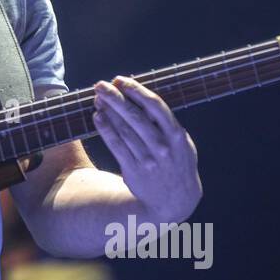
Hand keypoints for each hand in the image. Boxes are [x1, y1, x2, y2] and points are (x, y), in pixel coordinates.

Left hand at [92, 76, 201, 221]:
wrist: (176, 200)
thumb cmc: (176, 162)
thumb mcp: (182, 143)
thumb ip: (166, 123)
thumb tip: (140, 96)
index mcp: (177, 135)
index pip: (156, 106)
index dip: (136, 90)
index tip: (120, 80)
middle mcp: (163, 146)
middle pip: (135, 116)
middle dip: (115, 97)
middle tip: (100, 84)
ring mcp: (148, 160)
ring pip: (124, 130)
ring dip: (108, 111)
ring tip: (97, 98)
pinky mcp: (134, 171)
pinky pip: (116, 146)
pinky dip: (105, 130)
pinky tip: (97, 117)